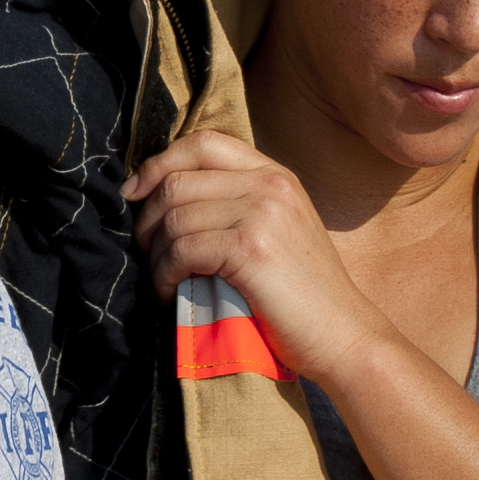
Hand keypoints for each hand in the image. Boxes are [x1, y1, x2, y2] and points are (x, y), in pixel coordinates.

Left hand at [122, 129, 391, 386]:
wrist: (345, 337)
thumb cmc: (302, 296)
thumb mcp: (277, 232)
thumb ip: (236, 205)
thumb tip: (162, 197)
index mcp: (275, 175)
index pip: (202, 142)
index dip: (158, 164)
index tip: (134, 194)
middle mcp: (270, 184)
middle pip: (177, 181)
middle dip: (146, 219)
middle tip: (145, 253)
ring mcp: (262, 213)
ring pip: (174, 217)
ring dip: (154, 254)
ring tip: (161, 279)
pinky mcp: (251, 247)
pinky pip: (182, 249)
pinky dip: (164, 274)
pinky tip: (169, 293)